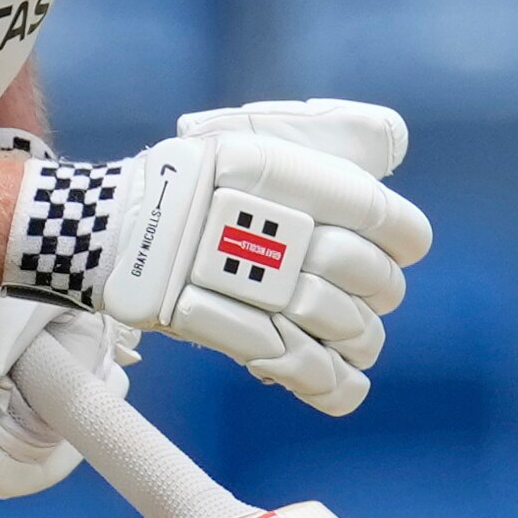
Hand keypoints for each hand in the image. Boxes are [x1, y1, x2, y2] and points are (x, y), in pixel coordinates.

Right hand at [0, 98, 428, 415]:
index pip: (386, 219)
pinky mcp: (229, 334)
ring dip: (359, 338)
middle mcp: (278, 230)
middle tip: (363, 294)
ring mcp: (255, 286)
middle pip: (370, 278)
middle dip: (378, 292)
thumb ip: (335, 133)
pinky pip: (306, 370)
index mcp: (289, 174)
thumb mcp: (263, 133)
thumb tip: (394, 140)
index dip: (401, 239)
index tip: (396, 248)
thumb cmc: (198, 177)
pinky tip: (344, 383)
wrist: (116, 226)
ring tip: (350, 338)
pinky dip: (334, 384)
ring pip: (345, 327)